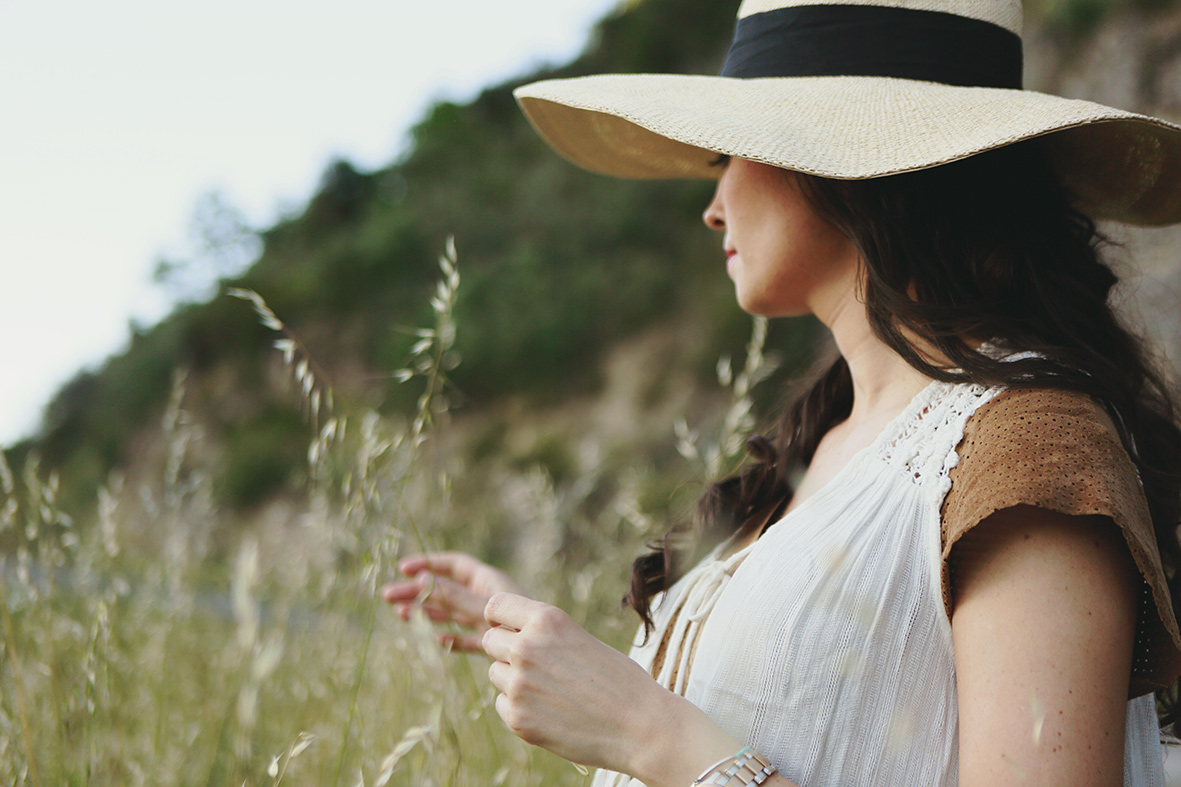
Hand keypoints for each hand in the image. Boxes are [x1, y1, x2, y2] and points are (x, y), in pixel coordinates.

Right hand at [381, 552, 525, 652]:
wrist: (548, 658)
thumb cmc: (521, 625)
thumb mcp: (483, 607)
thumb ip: (455, 597)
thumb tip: (422, 580)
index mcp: (488, 582)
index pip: (454, 566)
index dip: (429, 564)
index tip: (404, 569)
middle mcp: (487, 599)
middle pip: (446, 590)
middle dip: (417, 592)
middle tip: (387, 597)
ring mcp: (488, 621)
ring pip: (451, 614)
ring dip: (426, 613)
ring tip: (399, 615)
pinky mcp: (492, 643)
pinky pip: (465, 638)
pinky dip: (451, 639)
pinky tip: (436, 640)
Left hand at [482, 593, 730, 779]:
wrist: (641, 726)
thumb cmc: (618, 680)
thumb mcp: (580, 639)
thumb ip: (544, 635)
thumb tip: (507, 635)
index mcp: (547, 620)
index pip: (495, 606)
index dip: (499, 618)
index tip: (506, 628)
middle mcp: (527, 646)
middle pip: (490, 640)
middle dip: (506, 650)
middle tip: (536, 665)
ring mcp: (519, 684)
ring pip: (496, 674)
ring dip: (514, 680)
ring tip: (553, 691)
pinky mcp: (517, 718)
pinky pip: (502, 704)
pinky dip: (520, 708)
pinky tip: (551, 712)